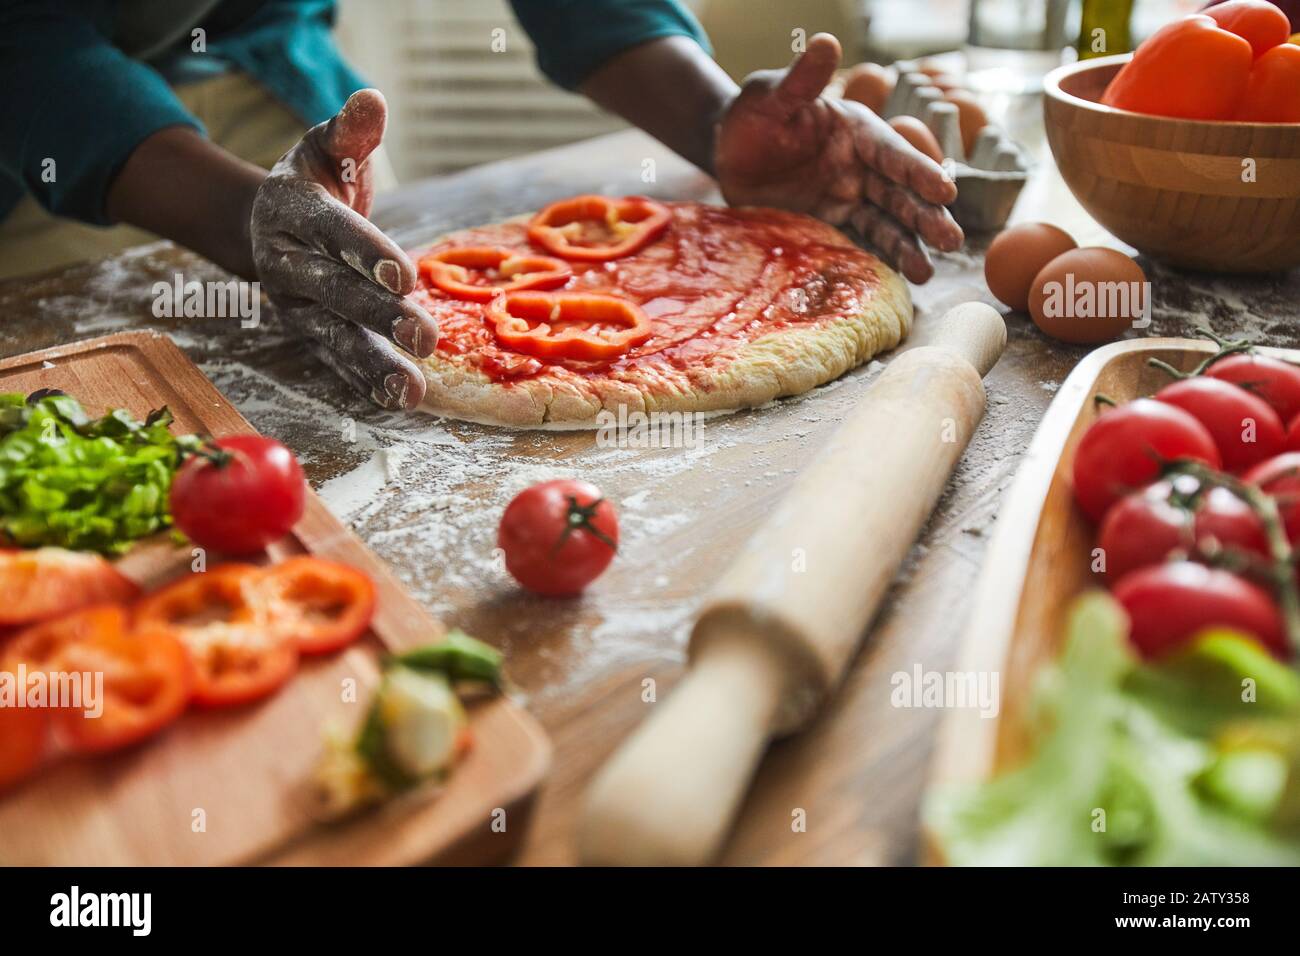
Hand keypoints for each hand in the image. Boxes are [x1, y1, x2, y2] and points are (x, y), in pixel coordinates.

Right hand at [251, 89, 436, 409]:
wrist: (265, 222)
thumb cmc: (311, 179)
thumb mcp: (325, 146)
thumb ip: (351, 131)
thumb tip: (373, 101)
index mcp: (293, 211)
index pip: (333, 233)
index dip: (367, 252)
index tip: (405, 275)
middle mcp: (288, 263)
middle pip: (335, 291)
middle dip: (378, 315)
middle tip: (424, 336)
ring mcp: (297, 304)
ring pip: (334, 337)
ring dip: (373, 366)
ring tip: (411, 392)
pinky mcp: (310, 332)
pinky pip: (339, 361)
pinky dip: (368, 383)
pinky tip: (402, 401)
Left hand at [714, 34, 963, 283]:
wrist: (726, 152)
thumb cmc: (751, 116)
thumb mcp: (771, 96)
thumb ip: (801, 80)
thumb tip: (826, 42)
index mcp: (856, 130)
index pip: (893, 153)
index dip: (919, 172)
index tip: (945, 190)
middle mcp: (860, 165)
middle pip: (899, 193)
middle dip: (926, 216)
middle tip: (952, 241)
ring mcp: (848, 197)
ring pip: (886, 223)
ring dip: (908, 246)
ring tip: (927, 273)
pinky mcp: (830, 223)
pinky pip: (859, 242)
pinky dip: (878, 259)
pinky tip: (898, 279)